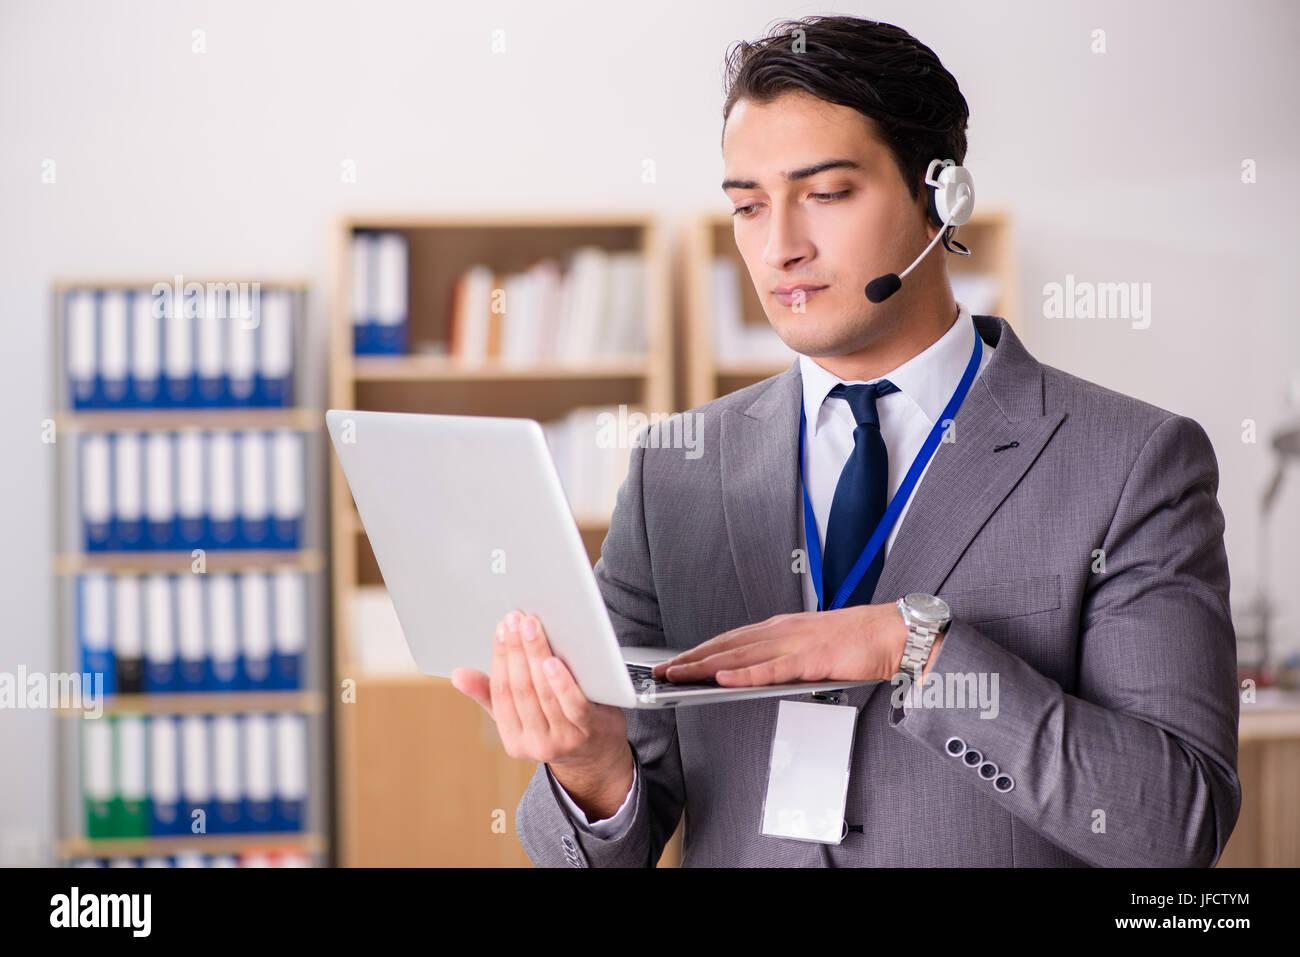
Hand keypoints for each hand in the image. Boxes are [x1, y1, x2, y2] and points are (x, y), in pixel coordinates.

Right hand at [450, 610, 632, 798]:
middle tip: (516, 619)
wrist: (599, 756)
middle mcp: (537, 743)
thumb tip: (458, 674)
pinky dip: (561, 682)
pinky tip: (553, 660)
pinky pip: (573, 704)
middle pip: (521, 689)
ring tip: (531, 628)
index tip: (501, 629)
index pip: (501, 692)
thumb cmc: (554, 726)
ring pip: (544, 692)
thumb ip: (490, 694)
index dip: (499, 658)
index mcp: (514, 740)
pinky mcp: (590, 730)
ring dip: (535, 656)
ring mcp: (564, 738)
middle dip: (516, 650)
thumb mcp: (520, 717)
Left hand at [650, 603, 909, 685]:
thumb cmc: (857, 642)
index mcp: (781, 628)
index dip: (700, 650)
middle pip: (727, 645)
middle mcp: (781, 631)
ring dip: (706, 665)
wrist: (893, 633)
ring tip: (679, 675)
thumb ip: (783, 659)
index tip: (676, 660)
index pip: (731, 640)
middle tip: (663, 670)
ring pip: (740, 655)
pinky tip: (723, 678)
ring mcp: (794, 643)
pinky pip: (771, 668)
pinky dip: (744, 673)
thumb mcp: (811, 648)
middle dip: (692, 658)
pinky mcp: (810, 658)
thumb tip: (756, 674)